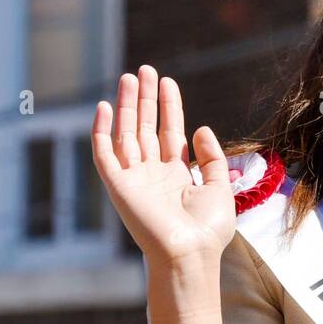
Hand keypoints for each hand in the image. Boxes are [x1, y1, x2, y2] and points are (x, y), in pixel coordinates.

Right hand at [91, 65, 235, 266]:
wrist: (190, 253)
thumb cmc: (208, 229)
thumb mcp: (219, 187)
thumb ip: (211, 157)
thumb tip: (202, 128)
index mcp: (175, 176)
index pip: (169, 133)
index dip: (168, 107)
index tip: (167, 82)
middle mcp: (152, 174)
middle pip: (146, 128)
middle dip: (145, 99)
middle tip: (144, 70)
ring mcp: (133, 179)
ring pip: (126, 134)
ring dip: (127, 106)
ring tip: (129, 77)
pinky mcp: (117, 186)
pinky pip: (104, 154)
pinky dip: (102, 131)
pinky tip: (106, 107)